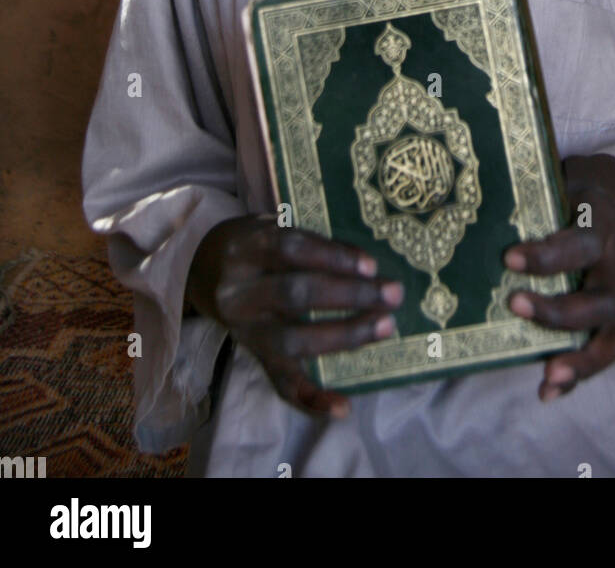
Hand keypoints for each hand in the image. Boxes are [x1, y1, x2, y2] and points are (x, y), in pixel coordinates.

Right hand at [185, 215, 403, 417]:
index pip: (291, 248)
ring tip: (384, 327)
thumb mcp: (271, 227)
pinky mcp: (254, 356)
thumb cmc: (254, 245)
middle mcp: (239, 290)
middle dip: (349, 295)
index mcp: (245, 247)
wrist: (202, 269)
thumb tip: (368, 266)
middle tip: (392, 294)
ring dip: (344, 336)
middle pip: (295, 293)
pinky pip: (281, 383)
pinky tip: (343, 407)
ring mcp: (245, 328)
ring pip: (292, 339)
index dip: (332, 257)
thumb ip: (309, 242)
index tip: (371, 265)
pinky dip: (312, 399)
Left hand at [503, 154, 614, 401]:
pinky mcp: (611, 313)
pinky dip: (580, 372)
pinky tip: (548, 390)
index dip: (549, 255)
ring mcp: (613, 291)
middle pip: (600, 298)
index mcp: (595, 223)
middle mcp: (610, 262)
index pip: (579, 242)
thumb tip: (460, 187)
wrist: (610, 194)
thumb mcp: (552, 179)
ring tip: (547, 373)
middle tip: (514, 306)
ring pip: (612, 329)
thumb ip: (521, 188)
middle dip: (557, 311)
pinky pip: (608, 347)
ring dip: (580, 356)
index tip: (510, 258)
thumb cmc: (567, 191)